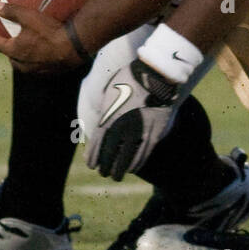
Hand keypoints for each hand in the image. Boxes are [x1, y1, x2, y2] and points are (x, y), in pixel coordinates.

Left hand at [0, 1, 87, 73]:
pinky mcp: (46, 72)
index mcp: (14, 50)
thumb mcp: (29, 17)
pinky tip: (40, 48)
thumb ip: (11, 11)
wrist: (74, 47)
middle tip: (7, 33)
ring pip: (20, 61)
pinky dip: (32, 56)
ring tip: (24, 40)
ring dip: (18, 51)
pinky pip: (33, 65)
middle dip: (4, 43)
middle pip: (7, 53)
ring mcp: (34, 70)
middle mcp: (21, 63)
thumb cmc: (51, 32)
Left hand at [83, 59, 180, 180]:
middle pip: (110, 156)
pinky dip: (137, 164)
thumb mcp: (110, 91)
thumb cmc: (130, 78)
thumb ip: (104, 107)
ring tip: (117, 175)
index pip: (97, 145)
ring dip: (120, 170)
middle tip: (103, 173)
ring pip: (127, 160)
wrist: (156, 74)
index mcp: (108, 117)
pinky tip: (133, 168)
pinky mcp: (154, 134)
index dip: (93, 158)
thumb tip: (98, 118)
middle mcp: (122, 128)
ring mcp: (139, 132)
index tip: (92, 164)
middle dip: (105, 167)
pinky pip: (144, 154)